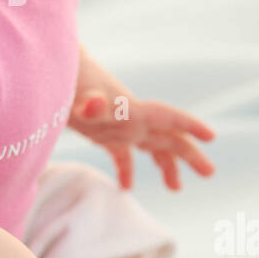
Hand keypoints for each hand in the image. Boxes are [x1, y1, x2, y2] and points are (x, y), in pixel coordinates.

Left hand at [69, 89, 214, 189]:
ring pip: (149, 145)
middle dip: (189, 154)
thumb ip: (87, 103)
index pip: (167, 118)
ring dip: (165, 164)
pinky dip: (126, 168)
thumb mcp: (75, 96)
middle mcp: (129, 117)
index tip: (211, 137)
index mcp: (131, 111)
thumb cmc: (62, 81)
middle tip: (209, 172)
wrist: (47, 68)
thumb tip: (94, 103)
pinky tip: (125, 187)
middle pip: (166, 136)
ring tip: (176, 189)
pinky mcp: (99, 132)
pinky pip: (121, 152)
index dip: (190, 126)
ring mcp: (116, 124)